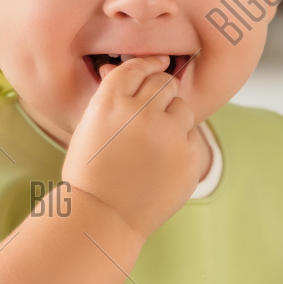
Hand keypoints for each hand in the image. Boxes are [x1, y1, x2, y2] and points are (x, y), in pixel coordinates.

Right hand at [60, 55, 201, 240]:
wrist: (103, 218)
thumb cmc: (91, 172)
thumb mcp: (90, 127)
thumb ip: (113, 98)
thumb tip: (125, 68)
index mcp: (111, 102)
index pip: (137, 67)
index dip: (148, 65)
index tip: (157, 65)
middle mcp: (141, 113)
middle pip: (164, 82)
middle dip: (161, 91)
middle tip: (152, 112)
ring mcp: (168, 135)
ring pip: (182, 107)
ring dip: (172, 118)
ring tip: (154, 144)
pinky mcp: (189, 157)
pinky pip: (192, 137)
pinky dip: (180, 146)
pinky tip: (161, 165)